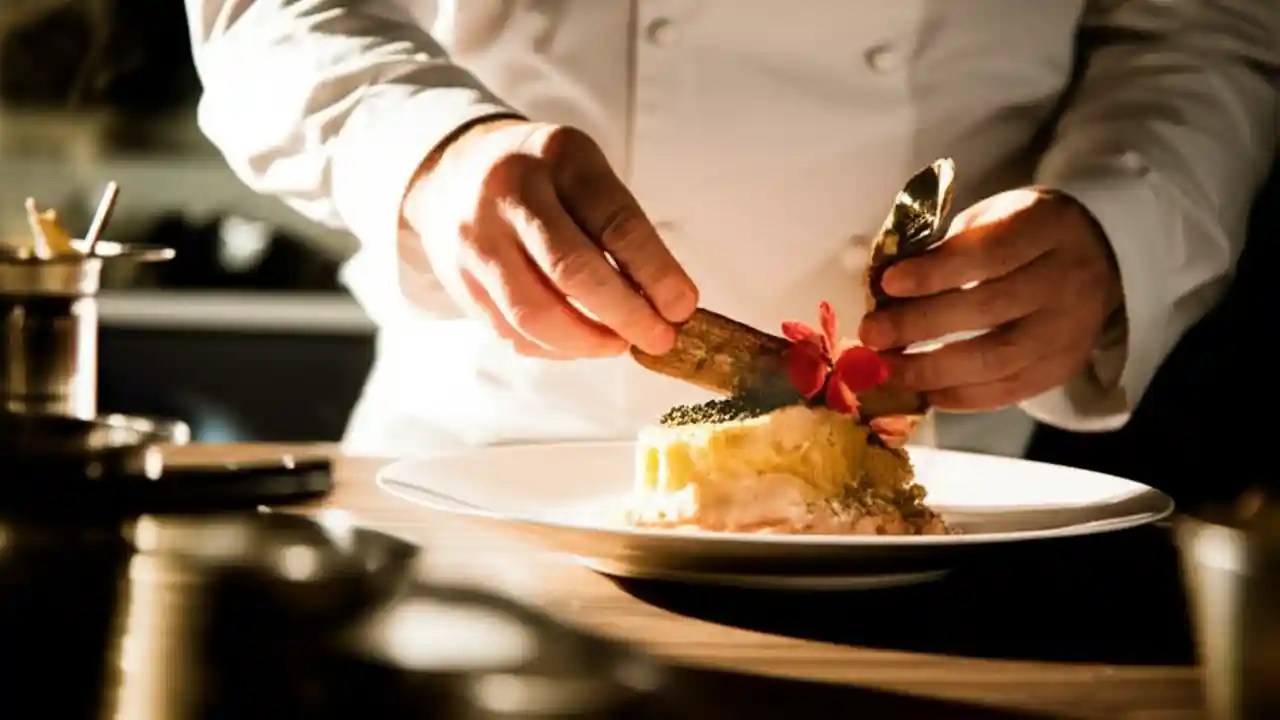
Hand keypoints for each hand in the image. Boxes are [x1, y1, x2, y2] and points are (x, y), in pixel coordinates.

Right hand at [401, 118, 697, 357]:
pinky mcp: (460, 281)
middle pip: (572, 270)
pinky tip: (579, 342)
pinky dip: (554, 347)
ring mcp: (478, 240)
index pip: (614, 221)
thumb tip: (665, 303)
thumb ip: (620, 228)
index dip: (655, 272)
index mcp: (558, 157)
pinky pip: (512, 330)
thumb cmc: (542, 177)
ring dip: (588, 342)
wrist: (452, 170)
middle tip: (659, 338)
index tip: (682, 307)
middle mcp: (510, 195)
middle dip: (626, 315)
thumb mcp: (583, 172)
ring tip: (619, 344)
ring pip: (535, 313)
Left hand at [858, 188, 1122, 410]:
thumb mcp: (989, 217)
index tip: (888, 284)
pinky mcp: (1062, 368)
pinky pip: (1008, 391)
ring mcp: (1069, 330)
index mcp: (1046, 226)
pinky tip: (922, 391)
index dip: (935, 272)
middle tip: (872, 334)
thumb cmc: (1020, 235)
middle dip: (921, 324)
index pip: (988, 253)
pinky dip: (959, 396)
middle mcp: (1067, 279)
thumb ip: (944, 245)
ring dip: (932, 369)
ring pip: (997, 358)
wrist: (1094, 260)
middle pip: (989, 308)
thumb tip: (884, 288)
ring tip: (887, 368)